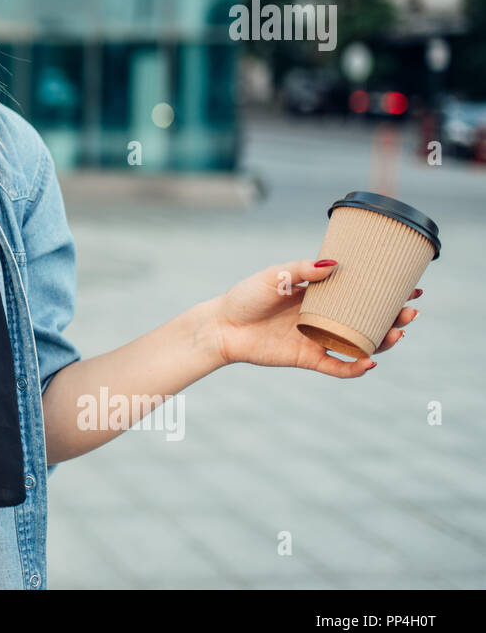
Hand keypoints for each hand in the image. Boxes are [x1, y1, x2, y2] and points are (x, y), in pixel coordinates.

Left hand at [212, 259, 421, 378]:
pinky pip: (337, 367)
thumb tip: (335, 264)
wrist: (221, 326)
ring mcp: (318, 339)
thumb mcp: (274, 276)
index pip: (360, 293)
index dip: (386, 292)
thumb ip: (302, 270)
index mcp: (319, 295)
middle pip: (367, 320)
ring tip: (398, 333)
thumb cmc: (245, 297)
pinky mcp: (307, 358)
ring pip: (359, 344)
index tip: (410, 287)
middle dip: (393, 317)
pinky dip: (354, 368)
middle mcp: (324, 317)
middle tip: (410, 311)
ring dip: (382, 342)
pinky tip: (369, 363)